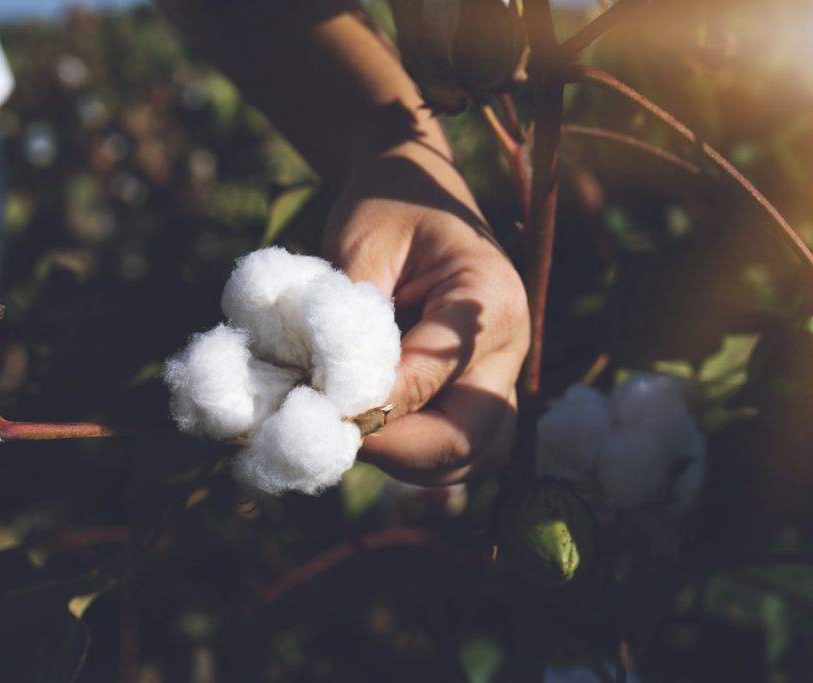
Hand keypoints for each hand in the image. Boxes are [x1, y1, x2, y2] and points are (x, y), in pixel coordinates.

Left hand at [325, 139, 529, 485]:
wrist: (416, 188)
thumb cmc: (388, 205)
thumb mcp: (362, 243)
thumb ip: (352, 317)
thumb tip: (330, 394)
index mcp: (488, 301)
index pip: (430, 380)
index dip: (371, 406)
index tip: (313, 410)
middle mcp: (509, 347)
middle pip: (471, 439)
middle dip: (398, 452)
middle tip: (332, 437)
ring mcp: (500, 373)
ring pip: (472, 455)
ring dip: (409, 461)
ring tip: (348, 433)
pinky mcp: (479, 388)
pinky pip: (461, 445)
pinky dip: (415, 452)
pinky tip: (368, 430)